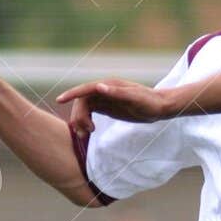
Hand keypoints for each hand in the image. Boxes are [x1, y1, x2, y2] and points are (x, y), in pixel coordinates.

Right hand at [55, 79, 171, 133]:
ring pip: (84, 108)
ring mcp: (105, 99)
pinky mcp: (107, 108)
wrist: (160, 107)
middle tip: (86, 132)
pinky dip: (86, 122)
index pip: (86, 88)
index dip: (72, 94)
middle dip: (79, 115)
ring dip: (81, 120)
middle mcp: (104, 90)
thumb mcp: (135, 98)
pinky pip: (90, 113)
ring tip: (86, 135)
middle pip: (82, 101)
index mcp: (109, 85)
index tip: (59, 100)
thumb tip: (98, 86)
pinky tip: (90, 132)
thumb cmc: (150, 102)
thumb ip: (117, 93)